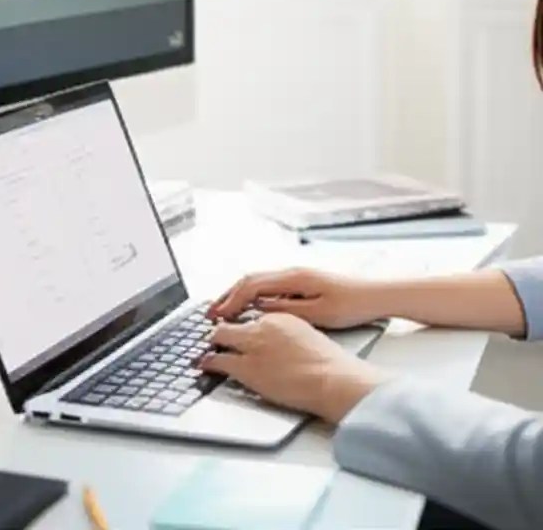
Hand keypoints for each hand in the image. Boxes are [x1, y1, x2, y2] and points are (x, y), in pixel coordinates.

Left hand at [201, 313, 388, 423]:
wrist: (332, 380)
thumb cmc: (330, 365)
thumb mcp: (309, 336)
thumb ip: (288, 334)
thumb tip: (278, 343)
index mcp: (280, 317)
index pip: (252, 317)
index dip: (244, 326)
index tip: (240, 332)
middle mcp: (263, 326)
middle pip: (231, 323)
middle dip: (222, 331)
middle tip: (216, 339)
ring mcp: (252, 345)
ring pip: (220, 337)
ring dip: (213, 345)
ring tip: (208, 351)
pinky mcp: (245, 366)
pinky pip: (218, 360)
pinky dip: (208, 362)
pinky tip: (205, 364)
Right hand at [208, 268, 388, 329]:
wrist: (378, 294)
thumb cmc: (353, 304)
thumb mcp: (319, 313)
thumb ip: (286, 309)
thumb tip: (259, 308)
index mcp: (294, 278)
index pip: (252, 287)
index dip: (232, 302)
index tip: (218, 317)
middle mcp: (292, 272)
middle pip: (249, 280)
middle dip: (228, 296)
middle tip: (211, 313)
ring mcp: (296, 275)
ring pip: (257, 281)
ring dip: (237, 295)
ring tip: (223, 311)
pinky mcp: (301, 282)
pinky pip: (267, 285)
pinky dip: (251, 295)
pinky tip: (248, 307)